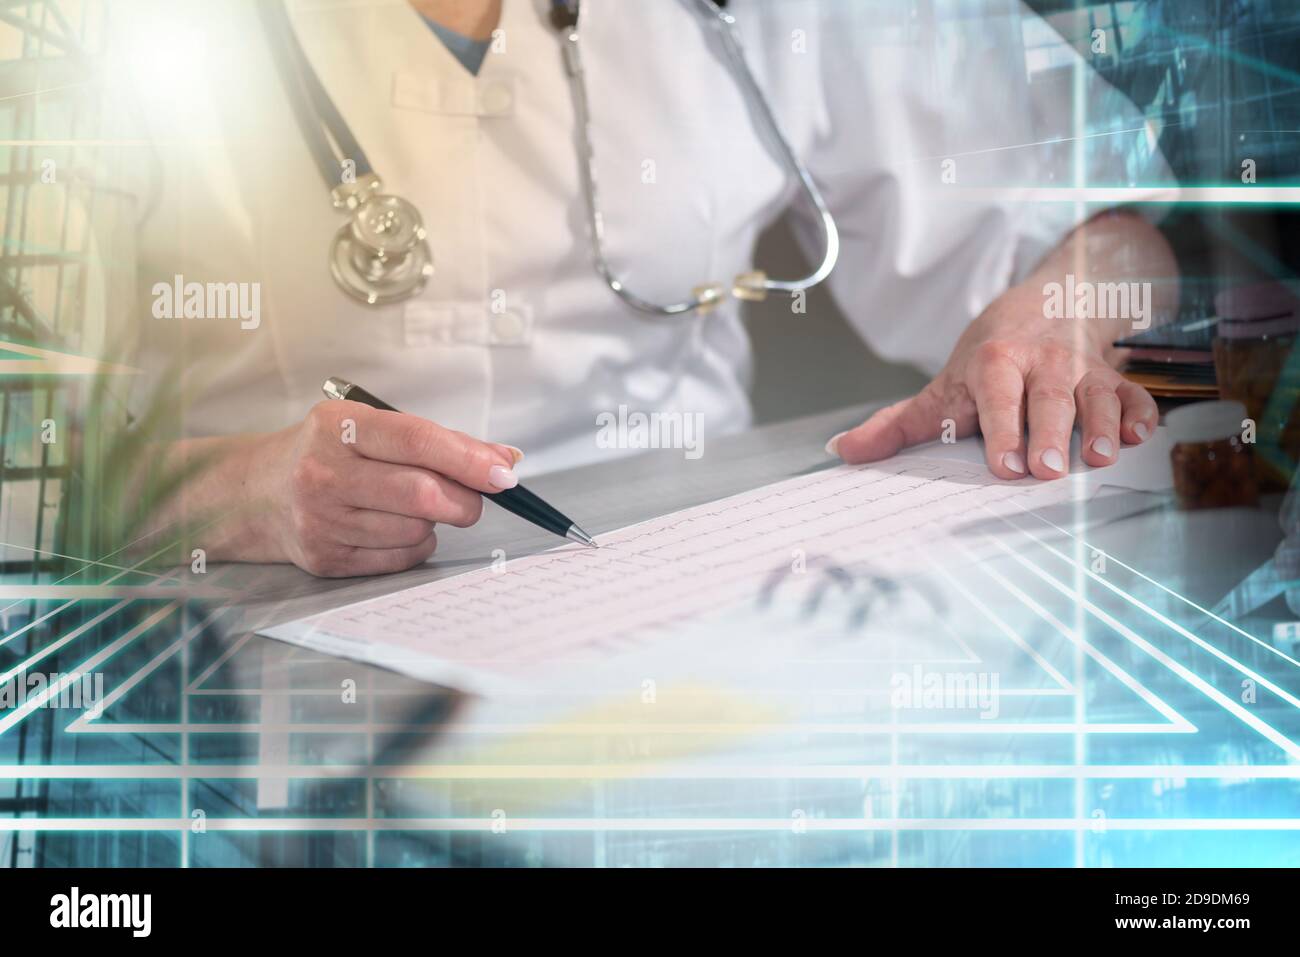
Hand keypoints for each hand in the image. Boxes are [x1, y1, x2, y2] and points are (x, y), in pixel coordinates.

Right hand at [243, 401, 521, 576]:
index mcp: (339, 427)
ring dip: (436, 522)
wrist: (256, 493)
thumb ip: (440, 441)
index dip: (469, 460)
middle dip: (464, 500)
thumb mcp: (372, 427)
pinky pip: (401, 558)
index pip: (417, 441)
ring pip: (416, 530)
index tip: (505, 473)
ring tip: (415, 506)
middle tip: (472, 497)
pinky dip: (415, 544)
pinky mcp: (326, 559)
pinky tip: (396, 527)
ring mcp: (321, 520)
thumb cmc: (330, 453)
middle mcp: (324, 473)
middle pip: (422, 494)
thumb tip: (506, 460)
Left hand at [827, 285, 1157, 479]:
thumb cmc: (989, 358)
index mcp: (996, 364)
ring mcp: (1082, 369)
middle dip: (1051, 434)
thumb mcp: (942, 385)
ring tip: (1105, 457)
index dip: (1002, 430)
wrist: (1043, 304)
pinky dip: (1141, 412)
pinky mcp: (1113, 377)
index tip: (1004, 465)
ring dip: (1104, 425)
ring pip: (1097, 395)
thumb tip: (844, 449)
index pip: (998, 397)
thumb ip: (898, 423)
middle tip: (1049, 470)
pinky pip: (1133, 393)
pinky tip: (1143, 435)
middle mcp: (1042, 363)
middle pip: (1049, 399)